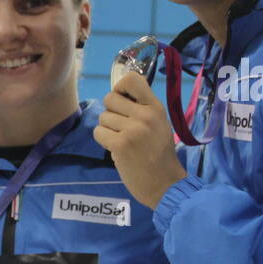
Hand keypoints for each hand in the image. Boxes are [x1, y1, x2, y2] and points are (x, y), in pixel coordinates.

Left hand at [92, 72, 186, 208]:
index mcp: (156, 107)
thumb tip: (119, 93)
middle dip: (111, 112)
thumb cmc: (159, 154)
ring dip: (107, 129)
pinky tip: (116, 149)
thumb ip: (142, 109)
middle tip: (121, 127)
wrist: (164, 183)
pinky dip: (103, 141)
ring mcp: (132, 129)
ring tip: (122, 141)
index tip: (122, 100)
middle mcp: (144, 115)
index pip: (132, 79)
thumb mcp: (159, 124)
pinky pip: (99, 132)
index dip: (120, 87)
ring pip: (103, 117)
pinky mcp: (120, 144)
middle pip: (110, 98)